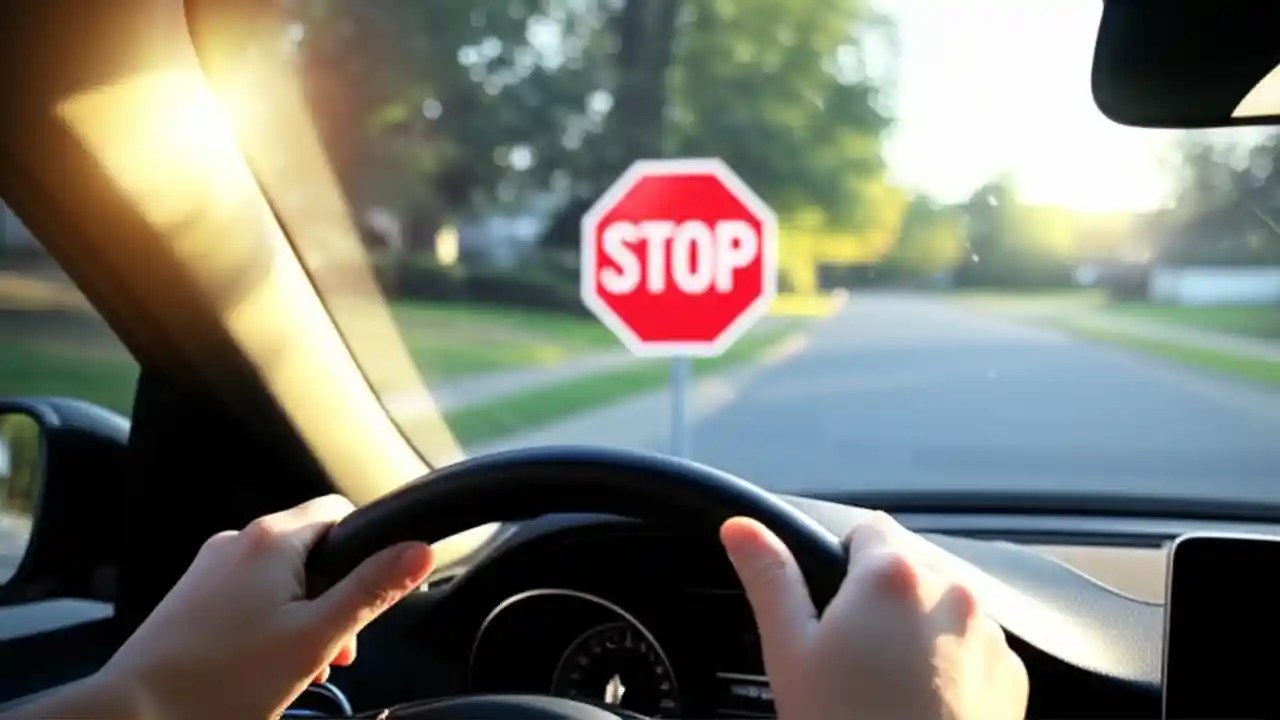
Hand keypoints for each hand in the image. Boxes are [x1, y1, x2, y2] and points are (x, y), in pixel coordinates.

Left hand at [92, 495, 432, 718]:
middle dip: (332, 601)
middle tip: (332, 652)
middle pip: (312, 553)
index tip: (367, 599)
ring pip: (280, 580)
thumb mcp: (316, 637)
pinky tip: (262, 668)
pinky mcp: (190, 598)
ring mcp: (209, 569)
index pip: (341, 511)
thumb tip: (419, 551)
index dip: (365, 553)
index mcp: (272, 539)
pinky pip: (247, 597)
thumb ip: (371, 590)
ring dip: (301, 619)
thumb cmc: (222, 682)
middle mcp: (238, 542)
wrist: (137, 714)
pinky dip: (266, 626)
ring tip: (296, 669)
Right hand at [720, 513, 1027, 719]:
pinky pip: (975, 650)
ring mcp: (990, 636)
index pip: (868, 529)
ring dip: (920, 631)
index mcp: (892, 577)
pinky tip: (922, 705)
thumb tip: (741, 526)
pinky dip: (952, 666)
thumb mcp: (790, 652)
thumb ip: (771, 577)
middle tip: (850, 659)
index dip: (842, 564)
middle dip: (881, 601)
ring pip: (943, 611)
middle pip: (908, 570)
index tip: (830, 610)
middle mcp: (952, 593)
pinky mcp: (1012, 677)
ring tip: (887, 688)